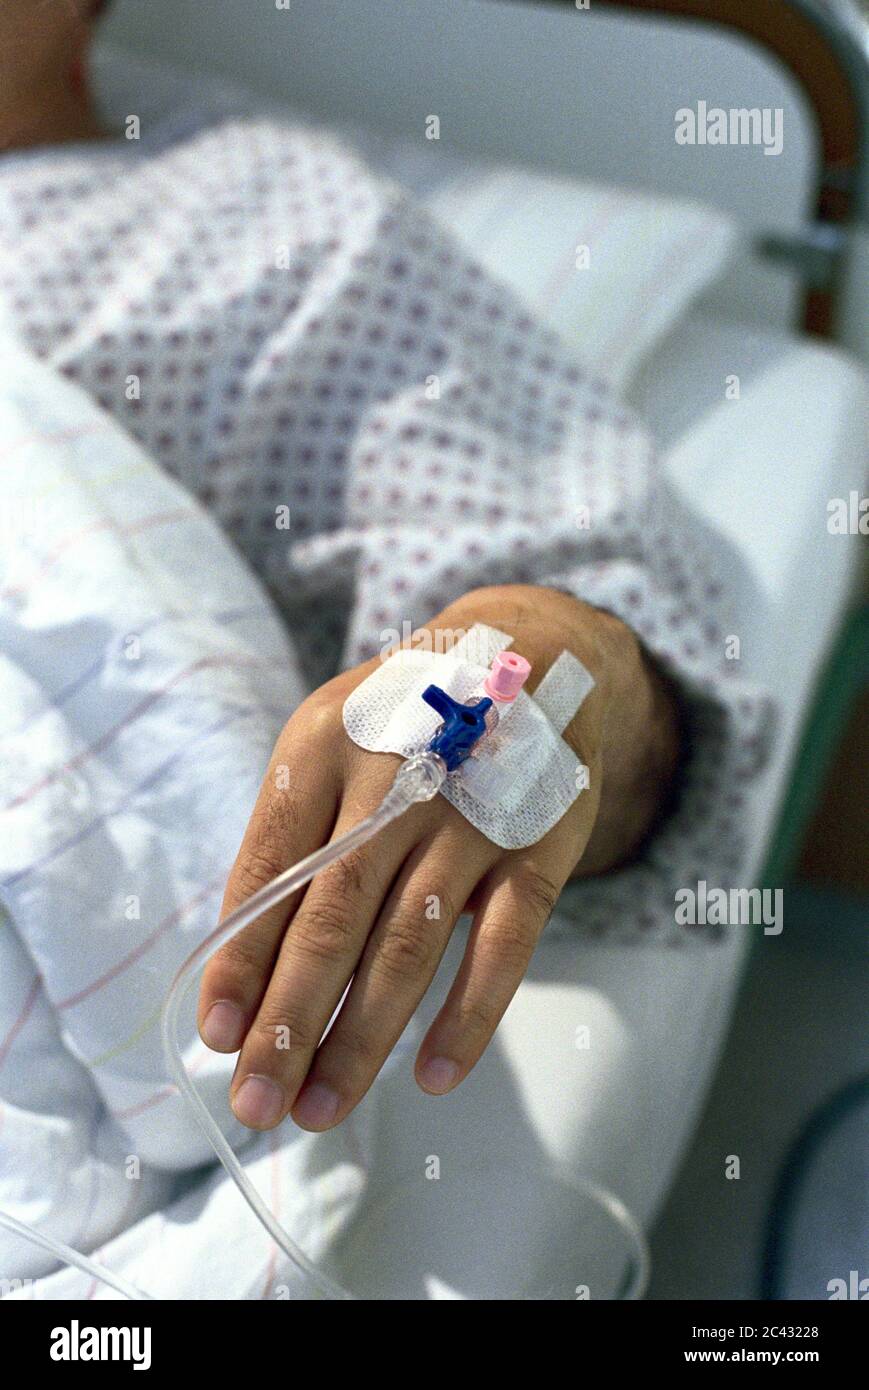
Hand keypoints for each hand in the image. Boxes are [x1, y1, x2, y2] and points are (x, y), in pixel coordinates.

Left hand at [197, 584, 678, 1131]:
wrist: (530, 657)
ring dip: (361, 1037)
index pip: (270, 870)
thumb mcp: (331, 739)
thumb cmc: (405, 722)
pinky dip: (469, 1016)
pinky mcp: (537, 849)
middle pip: (331, 920)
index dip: (241, 959)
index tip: (216, 1036)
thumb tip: (242, 960)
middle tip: (256, 1102)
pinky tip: (433, 1076)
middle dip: (289, 1021)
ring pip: (408, 945)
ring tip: (321, 1109)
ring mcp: (471, 817)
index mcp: (322, 749)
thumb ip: (291, 831)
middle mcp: (395, 780)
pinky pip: (504, 946)